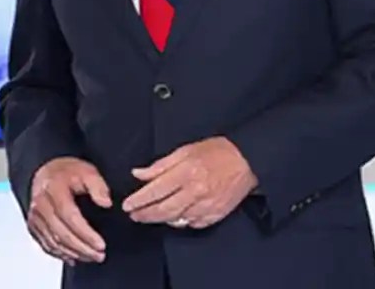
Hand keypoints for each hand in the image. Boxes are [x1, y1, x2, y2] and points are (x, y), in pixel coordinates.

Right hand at [27, 157, 110, 264]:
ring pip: (53, 242)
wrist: (46, 172)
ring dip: (74, 253)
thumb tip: (106, 202)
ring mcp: (34, 216)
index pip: (69, 216)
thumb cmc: (67, 172)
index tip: (100, 244)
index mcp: (53, 189)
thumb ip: (98, 186)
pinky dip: (60, 254)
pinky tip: (73, 257)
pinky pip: (45, 244)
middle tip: (99, 255)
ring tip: (91, 257)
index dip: (85, 233)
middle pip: (61, 233)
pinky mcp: (33, 225)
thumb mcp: (87, 171)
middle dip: (82, 248)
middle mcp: (40, 204)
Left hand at [121, 137, 257, 229]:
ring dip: (160, 220)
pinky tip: (174, 218)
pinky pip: (193, 224)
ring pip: (176, 220)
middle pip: (163, 210)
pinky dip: (181, 222)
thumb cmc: (216, 152)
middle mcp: (195, 192)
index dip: (138, 200)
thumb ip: (161, 165)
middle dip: (145, 215)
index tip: (127, 205)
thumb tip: (139, 173)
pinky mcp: (216, 215)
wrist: (247, 161)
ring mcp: (206, 206)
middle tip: (134, 215)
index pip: (155, 191)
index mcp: (185, 173)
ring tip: (149, 216)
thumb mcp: (185, 150)